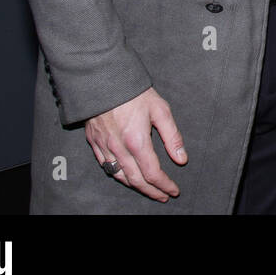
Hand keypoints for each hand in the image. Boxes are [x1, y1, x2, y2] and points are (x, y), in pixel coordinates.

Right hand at [85, 87, 187, 201]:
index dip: (165, 185)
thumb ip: (172, 136)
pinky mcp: (94, 142)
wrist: (103, 79)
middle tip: (163, 195)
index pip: (153, 173)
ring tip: (148, 189)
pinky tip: (126, 176)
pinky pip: (105, 166)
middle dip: (151, 191)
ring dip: (135, 186)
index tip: (173, 190)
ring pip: (119, 176)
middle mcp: (118, 148)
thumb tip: (181, 158)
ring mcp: (104, 146)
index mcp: (137, 141)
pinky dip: (118, 176)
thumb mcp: (160, 110)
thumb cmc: (133, 92)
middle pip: (136, 180)